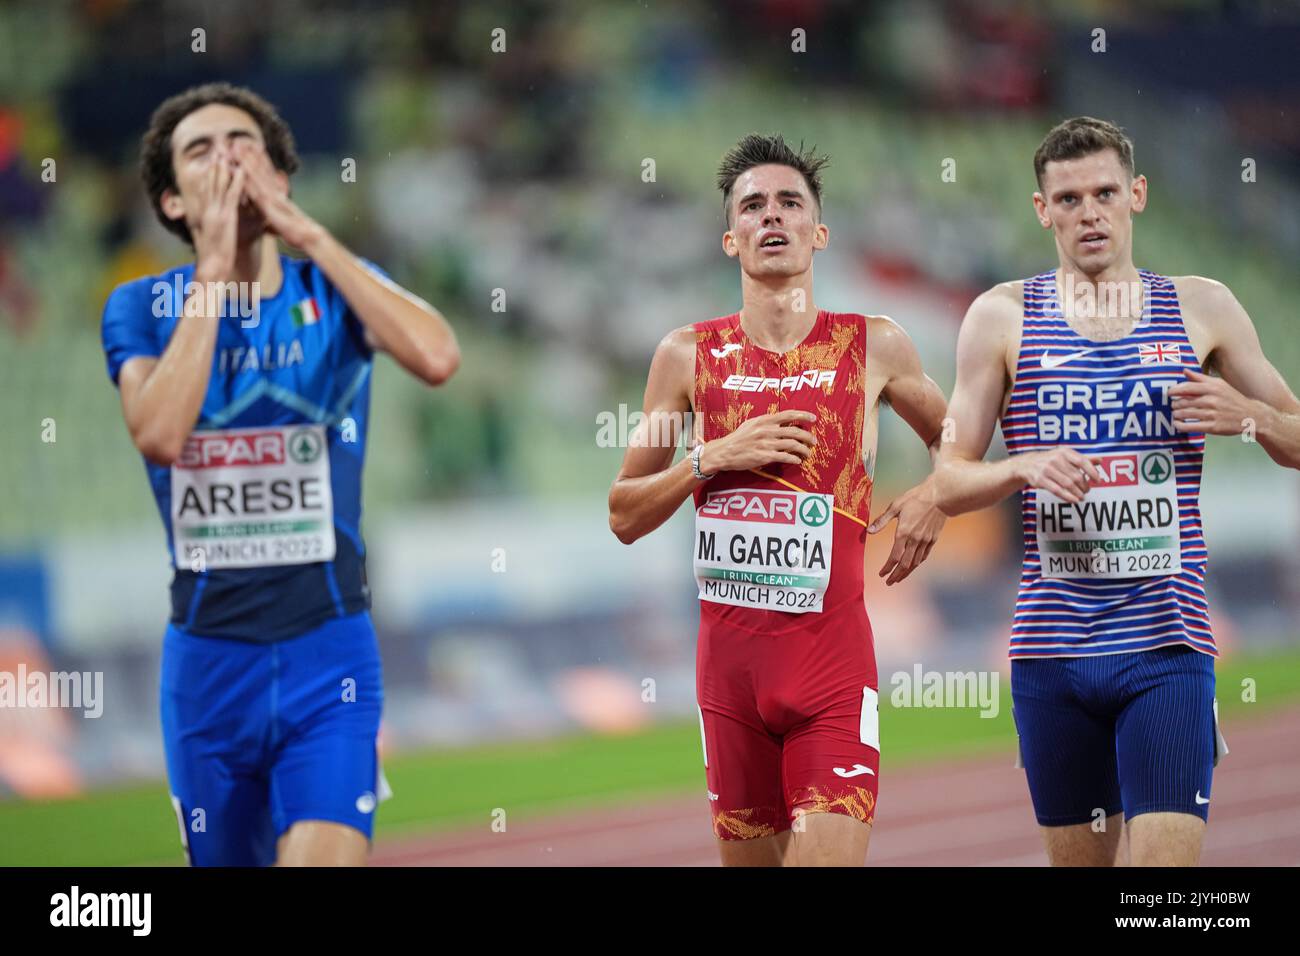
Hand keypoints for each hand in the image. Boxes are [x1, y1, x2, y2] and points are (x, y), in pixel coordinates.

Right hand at [190, 156, 244, 282]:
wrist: (212, 267)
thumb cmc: (214, 257)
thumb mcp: (213, 238)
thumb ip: (212, 228)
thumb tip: (212, 224)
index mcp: (206, 214)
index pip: (207, 190)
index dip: (210, 174)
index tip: (213, 160)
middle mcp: (209, 210)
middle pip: (211, 183)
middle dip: (215, 165)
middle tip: (219, 149)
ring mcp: (216, 212)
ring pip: (220, 185)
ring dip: (224, 167)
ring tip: (228, 152)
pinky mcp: (226, 217)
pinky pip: (232, 196)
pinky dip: (236, 182)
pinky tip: (241, 170)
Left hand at [235, 141, 323, 249]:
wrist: (309, 236)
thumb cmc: (298, 234)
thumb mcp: (283, 225)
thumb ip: (276, 218)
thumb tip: (269, 222)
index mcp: (277, 198)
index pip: (265, 177)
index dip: (257, 163)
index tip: (249, 150)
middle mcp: (274, 194)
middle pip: (259, 171)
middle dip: (248, 156)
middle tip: (236, 141)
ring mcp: (271, 197)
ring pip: (255, 176)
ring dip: (245, 161)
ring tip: (235, 147)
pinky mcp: (268, 205)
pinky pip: (254, 189)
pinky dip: (246, 178)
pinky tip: (237, 168)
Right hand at [698, 410, 816, 473]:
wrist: (724, 452)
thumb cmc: (737, 439)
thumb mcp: (751, 424)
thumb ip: (766, 422)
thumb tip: (780, 421)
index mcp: (764, 420)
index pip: (788, 414)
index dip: (803, 416)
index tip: (813, 419)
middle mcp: (767, 430)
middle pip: (795, 431)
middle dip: (808, 437)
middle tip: (814, 441)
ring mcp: (766, 444)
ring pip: (793, 445)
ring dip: (804, 450)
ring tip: (808, 453)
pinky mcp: (765, 456)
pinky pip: (785, 457)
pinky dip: (794, 459)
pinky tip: (798, 461)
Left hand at [868, 476, 945, 584]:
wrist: (940, 497)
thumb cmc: (916, 498)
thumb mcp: (895, 506)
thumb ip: (882, 520)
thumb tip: (869, 531)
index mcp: (903, 532)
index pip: (894, 557)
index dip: (887, 568)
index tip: (881, 574)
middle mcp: (915, 540)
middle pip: (904, 564)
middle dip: (896, 575)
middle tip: (889, 582)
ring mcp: (925, 541)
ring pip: (915, 563)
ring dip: (906, 573)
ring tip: (899, 578)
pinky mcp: (933, 539)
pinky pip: (924, 556)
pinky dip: (917, 564)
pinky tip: (913, 566)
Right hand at [1016, 446, 1101, 503]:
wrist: (1027, 464)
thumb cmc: (1050, 460)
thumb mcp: (1066, 456)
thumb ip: (1083, 458)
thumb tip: (1100, 460)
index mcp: (1064, 452)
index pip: (1082, 461)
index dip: (1092, 472)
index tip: (1098, 481)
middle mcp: (1055, 459)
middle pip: (1076, 476)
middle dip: (1084, 486)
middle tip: (1087, 490)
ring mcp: (1047, 469)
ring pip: (1067, 484)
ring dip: (1077, 493)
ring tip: (1082, 496)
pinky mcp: (1040, 480)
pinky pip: (1057, 490)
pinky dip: (1068, 497)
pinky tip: (1074, 500)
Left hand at [1170, 368, 1260, 436]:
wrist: (1251, 415)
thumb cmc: (1232, 398)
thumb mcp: (1219, 384)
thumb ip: (1200, 378)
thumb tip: (1184, 370)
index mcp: (1213, 388)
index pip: (1187, 388)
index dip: (1174, 391)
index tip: (1169, 393)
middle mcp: (1212, 400)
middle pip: (1184, 402)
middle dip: (1175, 404)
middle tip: (1174, 405)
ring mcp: (1212, 414)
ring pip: (1185, 414)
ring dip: (1176, 414)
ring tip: (1175, 414)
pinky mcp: (1213, 427)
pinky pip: (1190, 427)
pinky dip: (1180, 426)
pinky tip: (1177, 424)